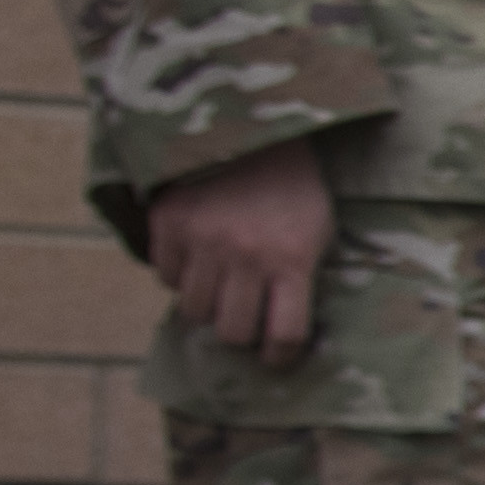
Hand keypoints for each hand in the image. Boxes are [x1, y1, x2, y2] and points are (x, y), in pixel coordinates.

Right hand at [145, 136, 336, 363]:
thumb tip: (283, 334)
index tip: (274, 357)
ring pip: (194, 311)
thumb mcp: (319, 232)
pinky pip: (165, 276)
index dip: (279, 357)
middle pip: (231, 333)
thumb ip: (302, 280)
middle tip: (243, 317)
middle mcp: (246, 255)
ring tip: (220, 285)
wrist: (251, 127)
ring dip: (207, 306)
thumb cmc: (294, 189)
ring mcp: (203, 239)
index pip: (284, 335)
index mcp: (292, 260)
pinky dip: (180, 276)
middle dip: (239, 333)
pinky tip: (197, 258)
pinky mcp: (169, 222)